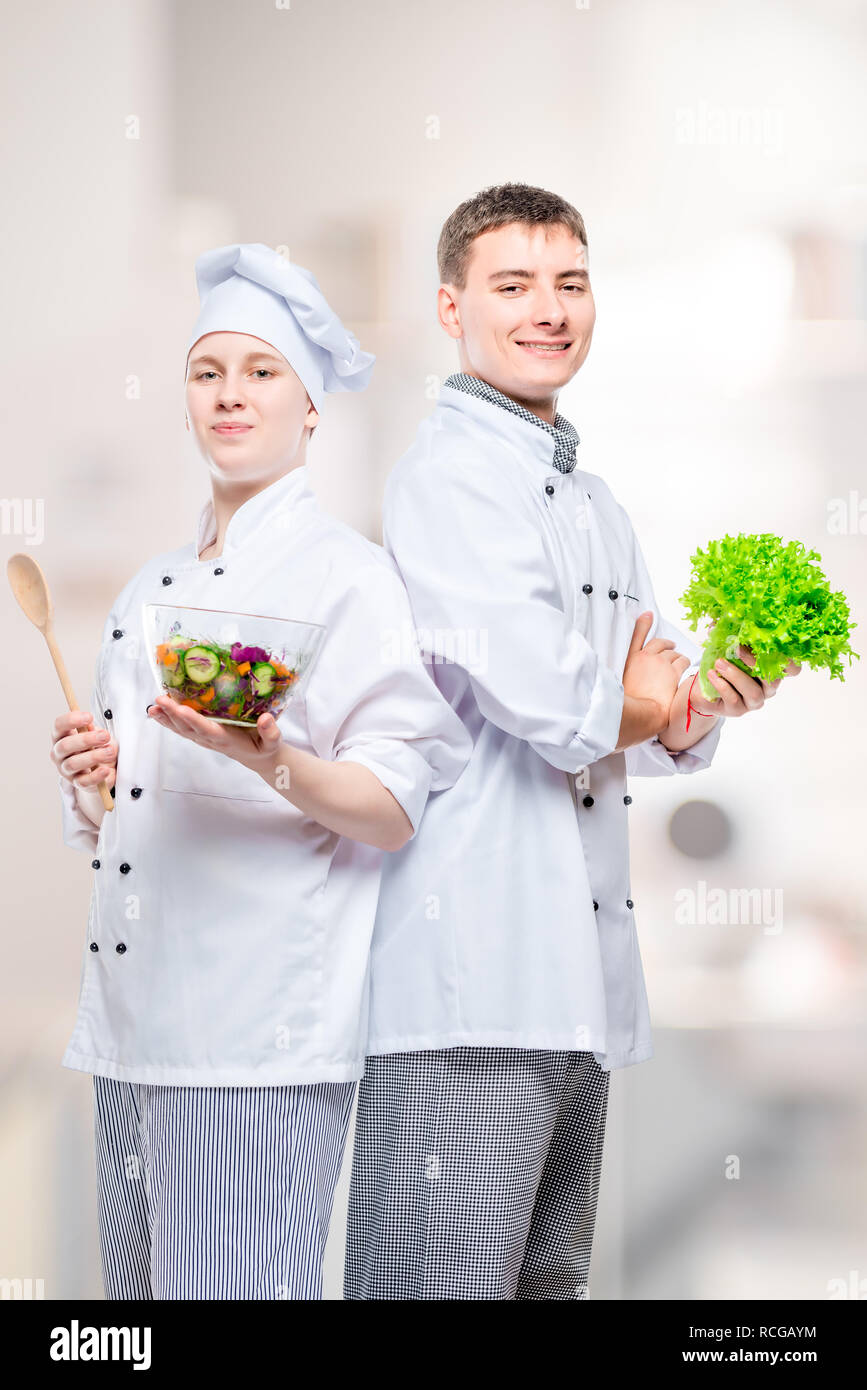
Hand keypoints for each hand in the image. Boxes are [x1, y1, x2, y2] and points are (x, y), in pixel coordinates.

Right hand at [51, 709, 117, 790]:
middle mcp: (59, 754)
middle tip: (105, 736)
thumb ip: (94, 731)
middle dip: (86, 739)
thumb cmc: (96, 746)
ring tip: (110, 752)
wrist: (102, 768)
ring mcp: (66, 770)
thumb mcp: (97, 735)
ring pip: (73, 763)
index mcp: (61, 736)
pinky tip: (106, 770)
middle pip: (65, 745)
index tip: (89, 716)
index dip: (71, 720)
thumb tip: (93, 729)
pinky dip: (96, 776)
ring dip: (93, 756)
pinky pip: (84, 781)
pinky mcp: (77, 784)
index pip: (58, 725)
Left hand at [146, 693, 283, 767]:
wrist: (257, 758)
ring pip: (181, 728)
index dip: (194, 720)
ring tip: (153, 706)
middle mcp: (211, 739)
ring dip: (166, 718)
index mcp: (226, 739)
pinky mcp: (201, 734)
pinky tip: (157, 711)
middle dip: (173, 714)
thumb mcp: (272, 742)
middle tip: (159, 701)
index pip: (207, 729)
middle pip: (188, 727)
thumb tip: (266, 718)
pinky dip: (168, 720)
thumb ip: (270, 732)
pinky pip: (182, 728)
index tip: (182, 710)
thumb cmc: (264, 748)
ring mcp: (204, 737)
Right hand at [623, 611, 691, 725]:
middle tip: (671, 649)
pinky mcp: (674, 671)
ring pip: (674, 653)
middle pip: (660, 643)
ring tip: (679, 665)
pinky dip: (686, 664)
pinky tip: (686, 670)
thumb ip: (630, 672)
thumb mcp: (623, 683)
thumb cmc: (633, 703)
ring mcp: (660, 663)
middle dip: (667, 645)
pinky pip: (684, 662)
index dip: (643, 623)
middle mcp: (646, 657)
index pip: (637, 636)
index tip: (648, 615)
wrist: (643, 712)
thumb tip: (633, 673)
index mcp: (631, 660)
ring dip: (678, 658)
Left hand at [690, 643, 801, 717]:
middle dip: (756, 662)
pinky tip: (712, 674)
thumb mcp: (727, 646)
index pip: (793, 669)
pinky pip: (734, 698)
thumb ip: (729, 633)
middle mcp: (768, 688)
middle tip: (738, 648)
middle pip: (774, 679)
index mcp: (772, 670)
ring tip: (719, 662)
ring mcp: (754, 701)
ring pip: (754, 691)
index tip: (773, 643)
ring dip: (735, 675)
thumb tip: (719, 620)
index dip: (790, 659)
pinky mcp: (738, 710)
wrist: (702, 690)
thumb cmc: (722, 664)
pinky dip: (722, 684)